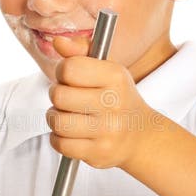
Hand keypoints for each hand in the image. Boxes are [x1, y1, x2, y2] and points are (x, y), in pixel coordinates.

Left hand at [45, 34, 156, 169]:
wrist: (141, 134)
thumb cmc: (116, 97)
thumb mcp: (106, 69)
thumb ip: (80, 52)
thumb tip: (58, 42)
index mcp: (115, 77)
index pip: (69, 68)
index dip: (62, 72)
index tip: (69, 77)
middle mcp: (114, 103)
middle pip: (59, 96)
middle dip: (58, 96)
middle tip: (68, 99)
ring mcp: (107, 130)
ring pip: (57, 122)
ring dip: (55, 119)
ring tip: (67, 116)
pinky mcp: (99, 153)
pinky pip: (60, 144)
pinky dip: (59, 139)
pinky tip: (70, 134)